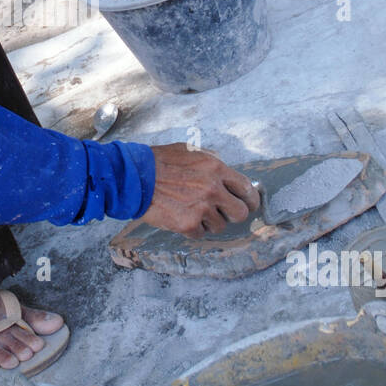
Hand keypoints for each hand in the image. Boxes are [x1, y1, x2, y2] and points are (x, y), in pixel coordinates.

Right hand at [141, 144, 260, 238]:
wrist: (134, 176)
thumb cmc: (159, 161)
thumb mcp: (190, 151)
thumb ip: (212, 162)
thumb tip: (227, 174)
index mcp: (216, 168)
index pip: (247, 189)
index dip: (251, 199)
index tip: (249, 204)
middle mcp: (213, 189)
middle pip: (241, 213)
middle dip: (233, 214)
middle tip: (223, 213)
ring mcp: (201, 208)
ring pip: (220, 226)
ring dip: (209, 222)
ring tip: (192, 211)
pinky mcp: (188, 224)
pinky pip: (200, 234)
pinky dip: (193, 229)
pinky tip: (181, 217)